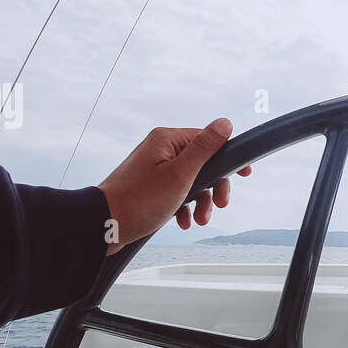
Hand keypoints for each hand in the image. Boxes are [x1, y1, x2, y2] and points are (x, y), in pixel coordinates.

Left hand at [97, 119, 251, 255]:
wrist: (103, 224)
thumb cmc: (140, 200)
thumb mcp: (180, 174)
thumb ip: (205, 148)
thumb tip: (225, 123)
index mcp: (167, 140)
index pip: (208, 140)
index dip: (228, 158)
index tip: (244, 174)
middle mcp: (160, 149)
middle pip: (202, 162)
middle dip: (213, 187)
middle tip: (220, 204)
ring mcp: (153, 168)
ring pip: (190, 180)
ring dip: (200, 201)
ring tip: (199, 219)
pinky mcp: (148, 186)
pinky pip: (175, 192)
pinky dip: (183, 206)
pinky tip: (182, 220)